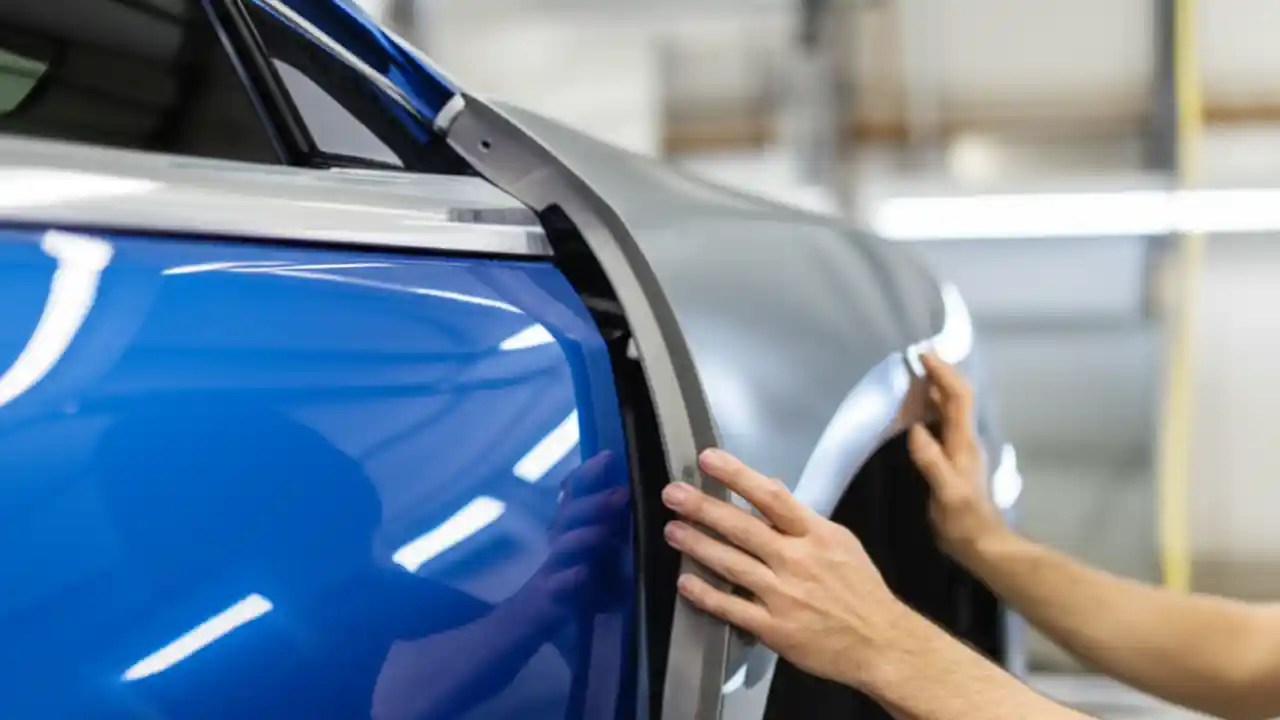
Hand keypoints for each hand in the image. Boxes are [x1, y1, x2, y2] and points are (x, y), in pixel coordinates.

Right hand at [515, 452, 629, 624]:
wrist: (535, 618)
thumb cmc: (576, 583)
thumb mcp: (601, 553)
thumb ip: (619, 535)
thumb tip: (653, 513)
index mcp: (572, 527)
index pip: (576, 493)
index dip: (589, 474)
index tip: (609, 456)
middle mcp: (560, 540)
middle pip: (570, 515)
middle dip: (596, 503)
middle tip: (621, 494)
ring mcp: (553, 567)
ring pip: (563, 546)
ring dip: (584, 537)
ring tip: (604, 532)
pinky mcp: (550, 595)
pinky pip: (558, 585)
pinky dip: (570, 579)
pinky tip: (583, 574)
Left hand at [661, 449, 912, 690]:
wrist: (881, 643)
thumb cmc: (860, 589)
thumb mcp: (840, 542)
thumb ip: (803, 520)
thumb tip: (770, 489)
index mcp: (816, 535)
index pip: (772, 496)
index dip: (738, 475)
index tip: (708, 459)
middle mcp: (797, 561)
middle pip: (743, 529)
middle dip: (703, 508)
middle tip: (671, 493)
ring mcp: (783, 596)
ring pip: (732, 565)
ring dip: (697, 545)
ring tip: (671, 530)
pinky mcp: (774, 629)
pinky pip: (731, 608)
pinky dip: (706, 595)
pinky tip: (684, 582)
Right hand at [907, 353, 1008, 565]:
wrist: (984, 545)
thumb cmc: (964, 522)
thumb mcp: (947, 495)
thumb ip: (932, 462)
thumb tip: (915, 430)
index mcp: (963, 443)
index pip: (958, 397)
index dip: (943, 373)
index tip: (922, 355)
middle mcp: (966, 440)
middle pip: (958, 396)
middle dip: (941, 372)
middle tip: (916, 357)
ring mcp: (963, 449)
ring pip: (952, 408)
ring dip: (937, 388)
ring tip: (914, 376)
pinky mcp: (956, 459)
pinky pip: (945, 422)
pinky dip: (933, 407)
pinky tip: (918, 410)